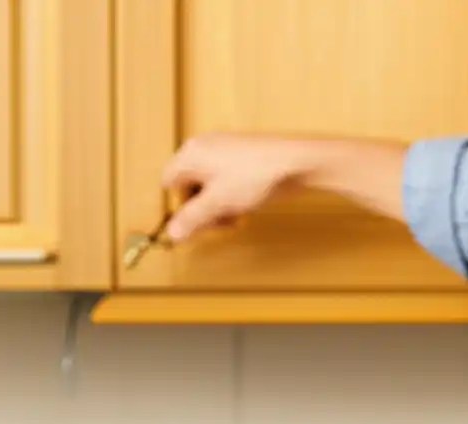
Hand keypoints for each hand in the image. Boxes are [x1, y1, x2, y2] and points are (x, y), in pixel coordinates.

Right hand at [160, 133, 409, 242]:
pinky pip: (229, 180)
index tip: (196, 224)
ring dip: (220, 206)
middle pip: (189, 185)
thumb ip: (192, 219)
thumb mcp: (219, 203)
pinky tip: (249, 204)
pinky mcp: (245, 155)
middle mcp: (205, 147)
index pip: (168, 184)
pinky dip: (234, 196)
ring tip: (237, 216)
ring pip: (211, 185)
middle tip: (221, 223)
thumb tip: (173, 233)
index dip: (180, 207)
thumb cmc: (258, 175)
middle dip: (203, 209)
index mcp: (191, 153)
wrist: (299, 162)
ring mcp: (226, 149)